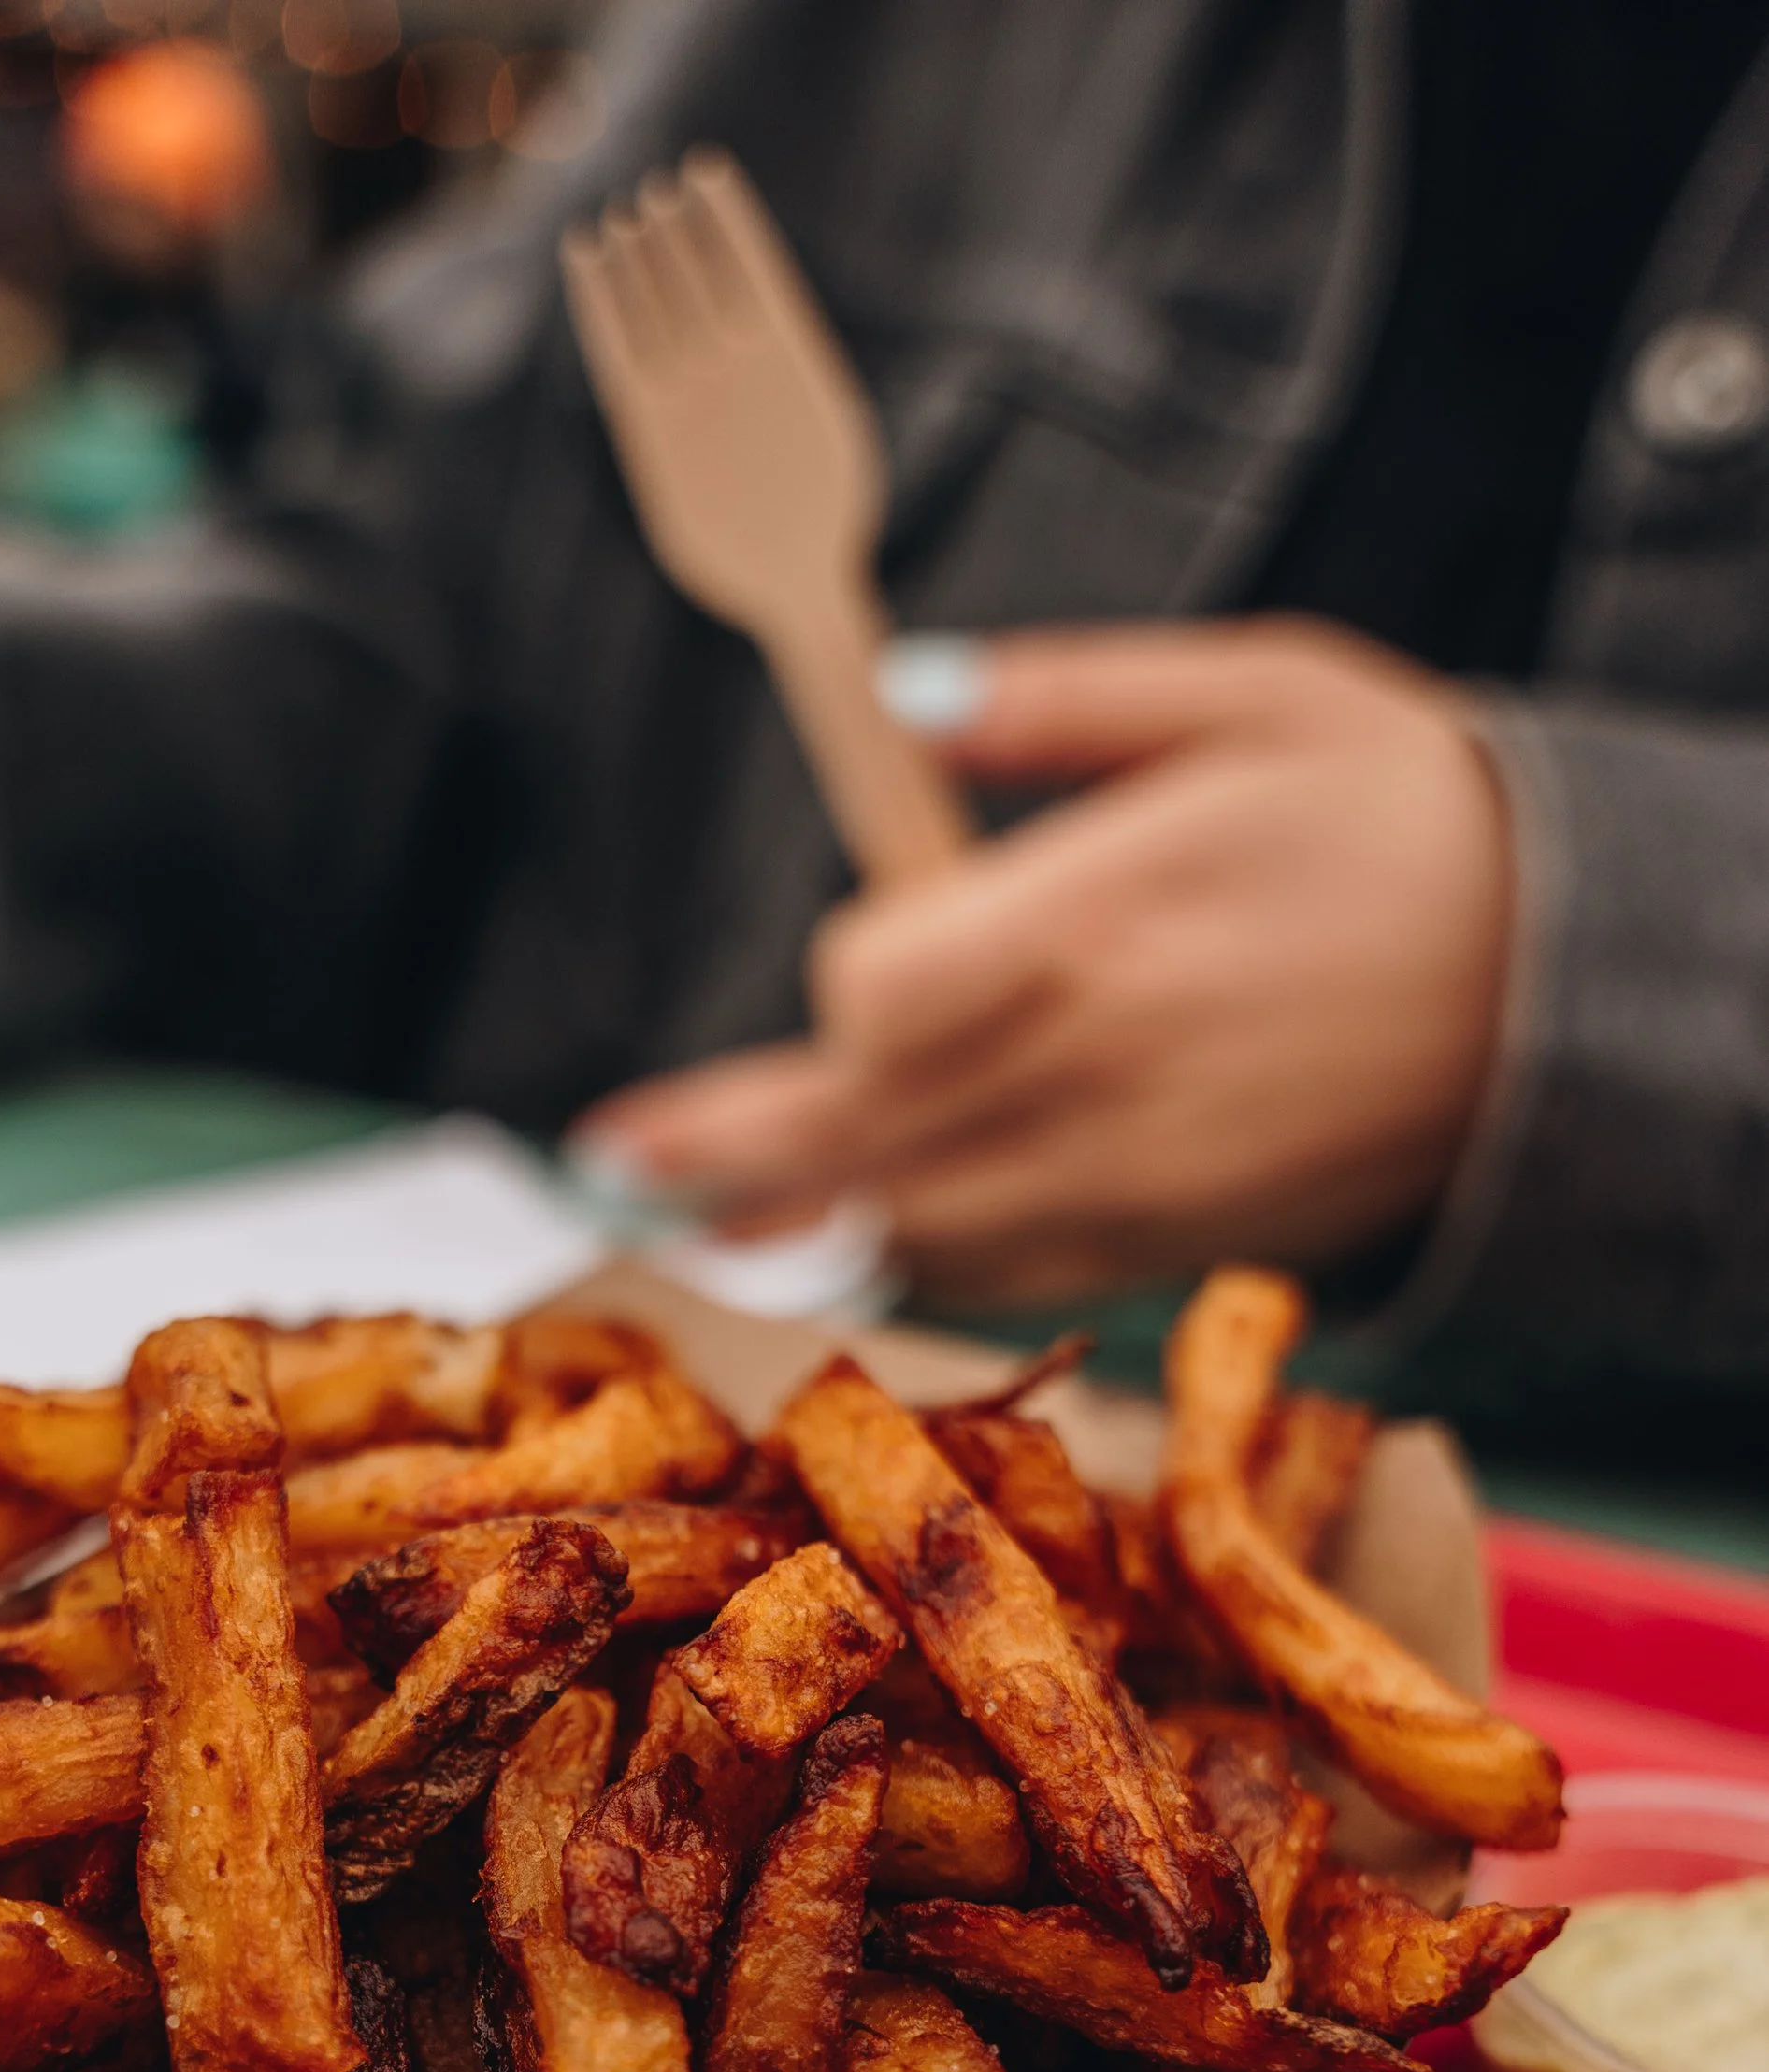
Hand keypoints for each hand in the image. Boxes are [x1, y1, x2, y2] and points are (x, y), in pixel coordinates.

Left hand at [571, 619, 1512, 1301]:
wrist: (1567, 990)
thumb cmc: (1410, 819)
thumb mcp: (1264, 692)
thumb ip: (1066, 698)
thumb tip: (904, 693)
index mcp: (1101, 925)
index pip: (882, 997)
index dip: (837, 995)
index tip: (840, 975)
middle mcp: (1095, 1074)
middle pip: (856, 1141)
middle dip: (720, 1160)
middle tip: (604, 1171)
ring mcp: (1132, 1179)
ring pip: (917, 1233)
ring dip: (799, 1229)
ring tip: (689, 1220)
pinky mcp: (1171, 1243)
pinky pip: (1010, 1278)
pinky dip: (922, 1265)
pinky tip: (855, 1246)